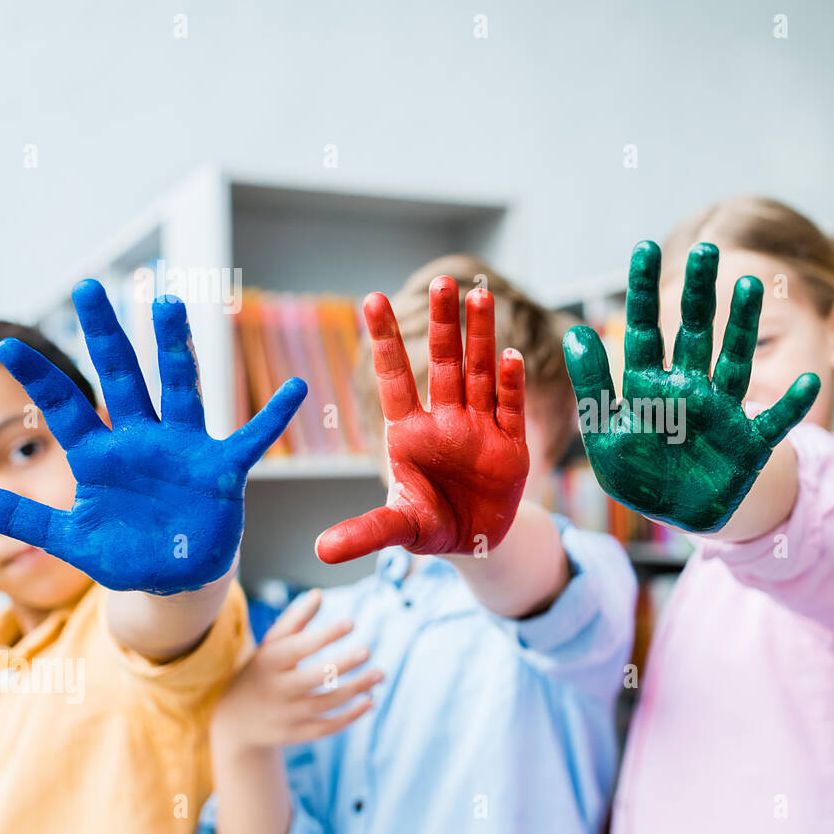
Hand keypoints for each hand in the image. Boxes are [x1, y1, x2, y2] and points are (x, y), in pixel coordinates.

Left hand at [0, 280, 305, 593]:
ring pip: (181, 388)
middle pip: (123, 377)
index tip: (10, 347)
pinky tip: (294, 390)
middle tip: (89, 288)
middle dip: (106, 334)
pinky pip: (252, 438)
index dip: (41, 380)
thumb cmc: (128, 554)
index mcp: (102, 456)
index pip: (67, 408)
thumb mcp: (73, 541)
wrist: (177, 576)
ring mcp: (185, 449)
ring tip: (167, 304)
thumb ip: (30, 520)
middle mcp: (143, 440)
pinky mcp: (223, 469)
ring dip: (176, 348)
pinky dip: (274, 416)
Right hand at [211, 590, 381, 751]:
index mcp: (268, 663)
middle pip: (313, 678)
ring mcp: (285, 716)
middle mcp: (275, 690)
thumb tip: (318, 593)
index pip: (298, 648)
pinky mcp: (296, 735)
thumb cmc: (261, 671)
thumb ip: (295, 621)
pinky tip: (370, 701)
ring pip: (325, 703)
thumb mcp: (270, 646)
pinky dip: (350, 716)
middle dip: (342, 665)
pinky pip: (327, 727)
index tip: (351, 623)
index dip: (325, 635)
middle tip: (367, 651)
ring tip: (380, 674)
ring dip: (355, 689)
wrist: (235, 722)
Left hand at [315, 280, 528, 561]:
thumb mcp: (399, 529)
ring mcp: (480, 428)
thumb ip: (367, 532)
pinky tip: (510, 355)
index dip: (386, 340)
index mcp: (409, 433)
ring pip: (480, 374)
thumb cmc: (431, 526)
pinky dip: (511, 384)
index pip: (395, 378)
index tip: (372, 299)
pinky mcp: (511, 446)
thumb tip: (321, 551)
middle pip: (444, 363)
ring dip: (480, 337)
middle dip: (444, 324)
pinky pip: (510, 408)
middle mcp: (445, 421)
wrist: (476, 544)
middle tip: (443, 282)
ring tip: (479, 295)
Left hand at [562, 240, 818, 532]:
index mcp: (650, 386)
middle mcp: (690, 389)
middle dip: (700, 293)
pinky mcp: (748, 443)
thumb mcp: (606, 434)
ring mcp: (723, 413)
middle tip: (705, 250)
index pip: (645, 330)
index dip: (644, 291)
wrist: (677, 514)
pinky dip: (792, 404)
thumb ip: (592, 387)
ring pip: (736, 361)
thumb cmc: (639, 474)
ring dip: (744, 326)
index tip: (644, 247)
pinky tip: (808, 381)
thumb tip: (574, 334)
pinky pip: (774, 421)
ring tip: (749, 286)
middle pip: (696, 332)